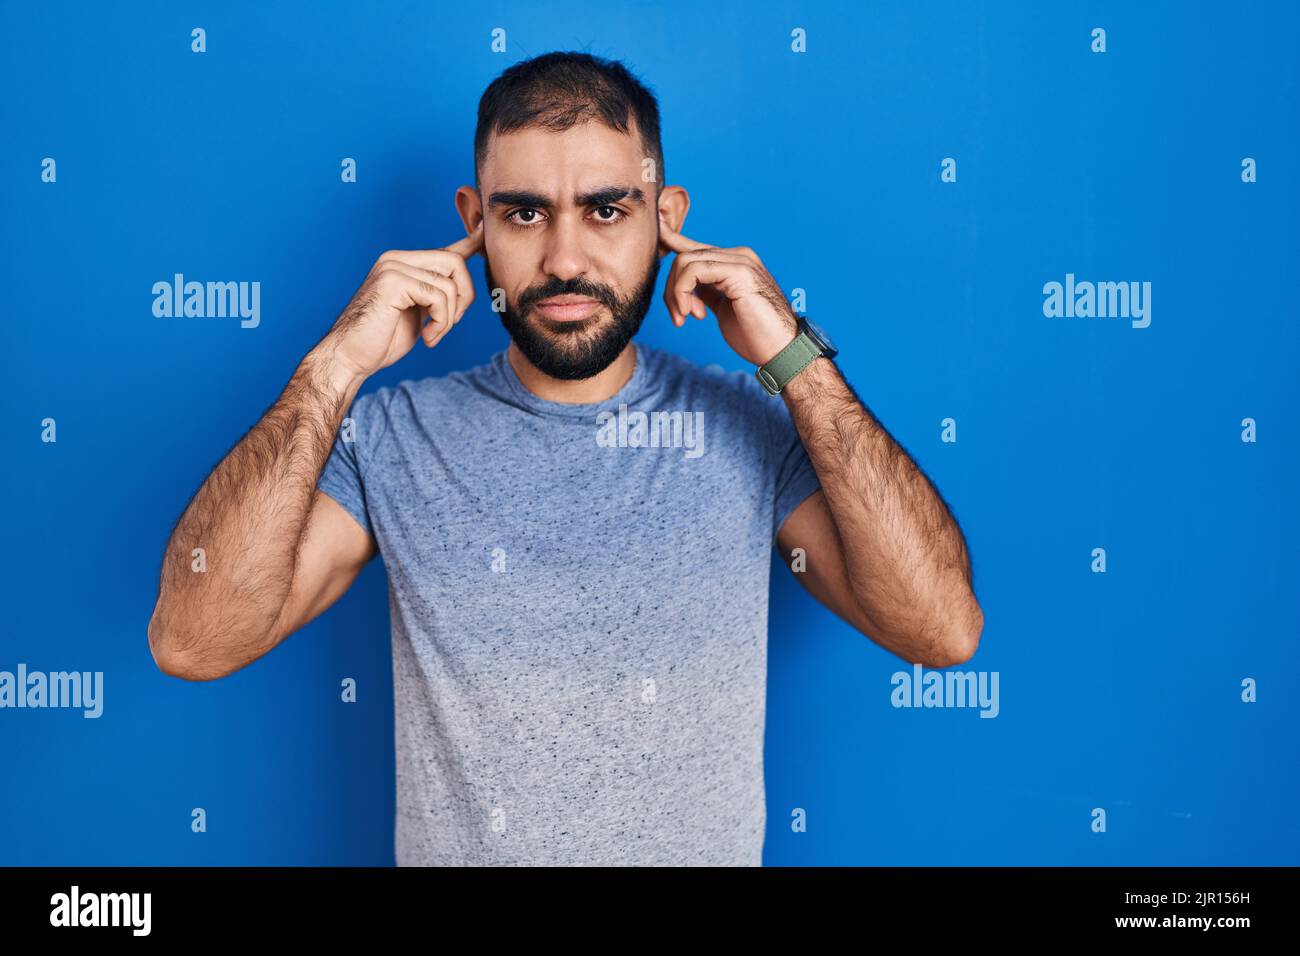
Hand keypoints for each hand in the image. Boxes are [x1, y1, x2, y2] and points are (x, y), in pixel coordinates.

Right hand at [324, 222, 483, 380]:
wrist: (349, 357)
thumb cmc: (381, 340)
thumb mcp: (417, 312)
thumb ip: (434, 294)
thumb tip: (458, 285)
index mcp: (402, 264)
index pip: (444, 249)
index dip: (470, 242)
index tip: (484, 234)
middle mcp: (396, 259)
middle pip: (455, 262)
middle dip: (464, 296)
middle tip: (451, 323)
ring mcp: (393, 268)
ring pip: (450, 283)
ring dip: (449, 318)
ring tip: (432, 335)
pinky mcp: (393, 282)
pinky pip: (439, 297)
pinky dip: (441, 322)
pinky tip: (427, 337)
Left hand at [659, 226, 798, 365]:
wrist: (782, 351)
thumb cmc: (756, 335)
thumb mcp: (723, 308)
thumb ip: (706, 291)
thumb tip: (684, 286)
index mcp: (736, 262)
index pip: (696, 246)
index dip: (672, 240)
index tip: (657, 234)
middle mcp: (739, 255)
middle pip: (684, 256)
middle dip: (672, 290)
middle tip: (679, 318)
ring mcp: (740, 260)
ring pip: (685, 261)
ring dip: (676, 294)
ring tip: (687, 318)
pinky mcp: (739, 271)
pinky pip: (694, 270)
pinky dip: (684, 292)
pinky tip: (694, 313)